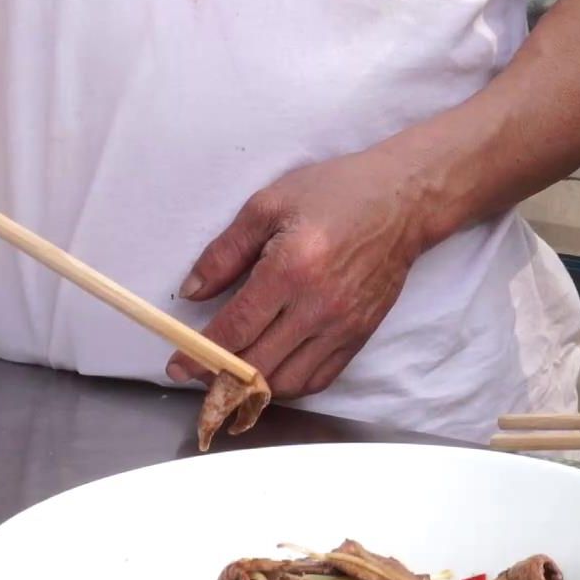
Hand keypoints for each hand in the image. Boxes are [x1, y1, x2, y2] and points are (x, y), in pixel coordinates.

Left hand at [171, 146, 430, 400]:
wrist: (402, 201)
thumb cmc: (335, 193)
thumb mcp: (269, 204)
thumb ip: (225, 251)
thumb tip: (192, 292)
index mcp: (290, 268)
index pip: (235, 329)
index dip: (199, 354)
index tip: (177, 366)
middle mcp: (318, 305)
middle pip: (257, 365)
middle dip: (218, 377)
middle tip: (197, 374)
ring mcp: (343, 325)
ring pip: (287, 382)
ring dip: (253, 386)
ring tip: (232, 373)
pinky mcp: (360, 335)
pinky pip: (318, 379)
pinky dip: (289, 385)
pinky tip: (272, 372)